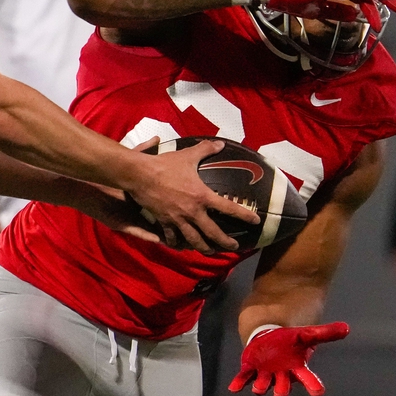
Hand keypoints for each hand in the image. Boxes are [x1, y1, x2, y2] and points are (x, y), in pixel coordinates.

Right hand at [126, 139, 260, 253]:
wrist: (140, 175)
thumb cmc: (165, 165)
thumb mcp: (188, 155)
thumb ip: (206, 149)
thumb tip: (221, 143)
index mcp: (202, 196)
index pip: (228, 208)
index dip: (244, 216)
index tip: (255, 222)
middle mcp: (193, 212)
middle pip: (213, 233)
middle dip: (225, 243)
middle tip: (234, 247)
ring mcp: (178, 220)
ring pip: (194, 241)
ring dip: (205, 249)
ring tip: (211, 252)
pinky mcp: (164, 222)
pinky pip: (173, 238)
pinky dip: (178, 244)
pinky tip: (181, 247)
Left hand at [229, 322, 348, 395]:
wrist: (272, 338)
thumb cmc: (290, 341)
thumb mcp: (307, 334)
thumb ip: (326, 333)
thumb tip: (346, 327)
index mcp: (296, 369)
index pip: (308, 380)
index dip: (313, 386)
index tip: (318, 392)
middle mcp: (282, 376)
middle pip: (284, 388)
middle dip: (282, 391)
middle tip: (281, 392)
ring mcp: (265, 374)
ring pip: (264, 385)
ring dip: (261, 387)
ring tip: (259, 388)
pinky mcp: (251, 369)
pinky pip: (245, 378)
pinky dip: (240, 383)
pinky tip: (234, 387)